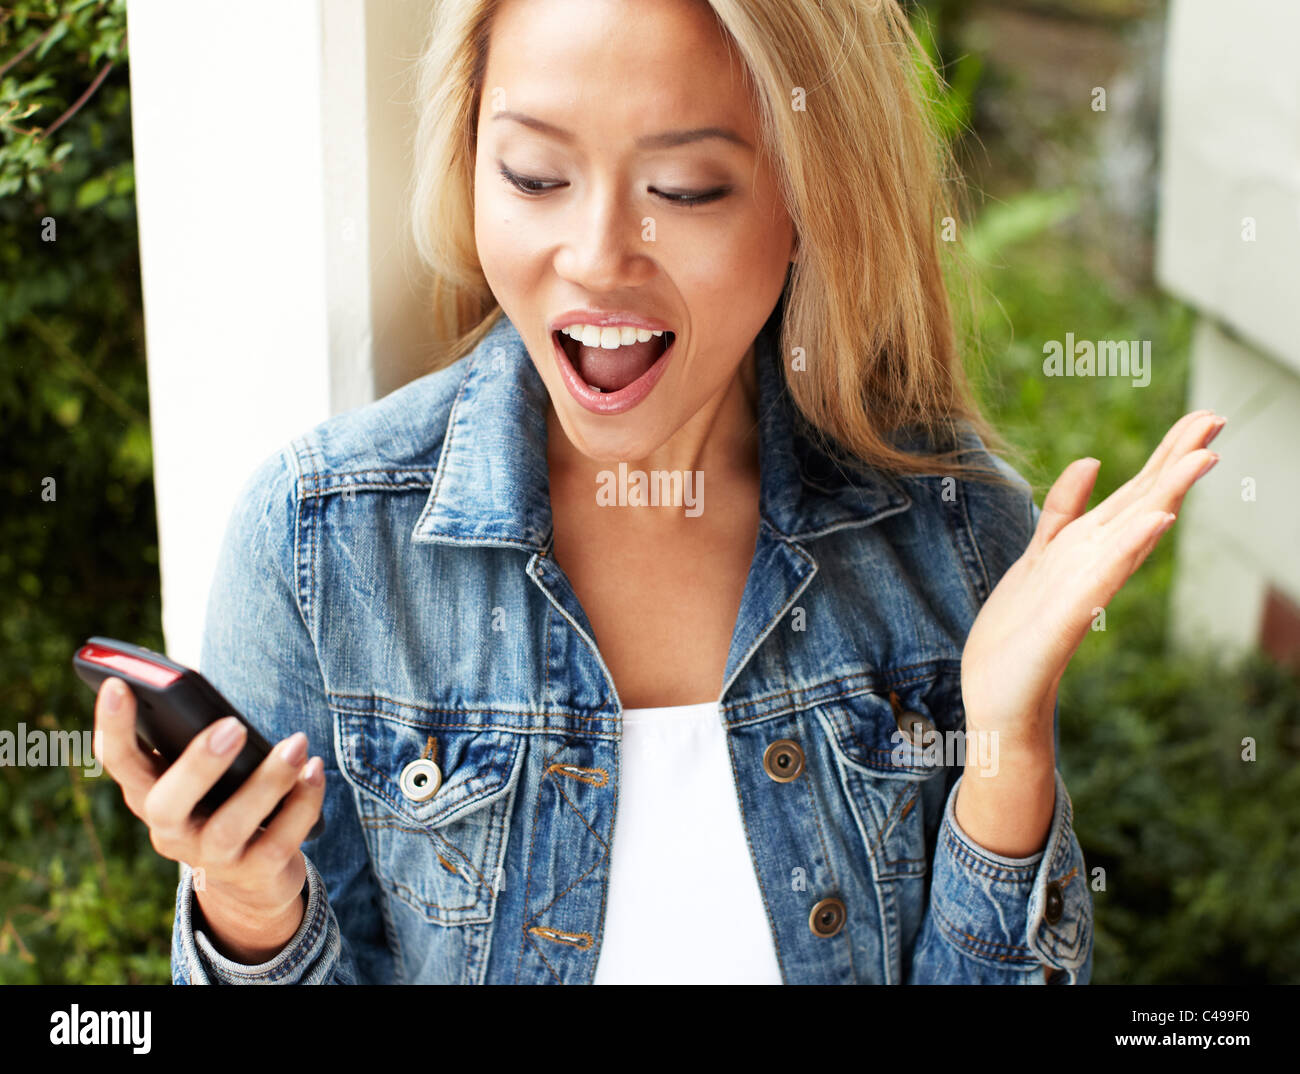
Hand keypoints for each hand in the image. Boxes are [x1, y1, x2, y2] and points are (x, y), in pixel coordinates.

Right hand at [93, 676, 325, 960]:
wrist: (252, 880)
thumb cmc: (224, 801)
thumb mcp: (203, 774)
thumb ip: (198, 741)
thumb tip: (221, 709)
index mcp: (149, 794)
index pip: (120, 762)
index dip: (112, 727)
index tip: (117, 683)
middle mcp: (171, 831)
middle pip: (167, 805)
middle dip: (199, 764)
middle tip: (234, 726)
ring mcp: (212, 858)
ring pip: (231, 826)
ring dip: (267, 781)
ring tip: (296, 743)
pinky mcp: (256, 873)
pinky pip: (281, 840)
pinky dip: (303, 802)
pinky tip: (315, 769)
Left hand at [960, 409, 1224, 754]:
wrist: (1000, 698)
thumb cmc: (1021, 633)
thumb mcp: (1038, 556)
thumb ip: (1064, 512)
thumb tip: (1092, 461)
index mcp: (1088, 548)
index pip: (1135, 493)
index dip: (1168, 455)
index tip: (1203, 417)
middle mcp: (1095, 565)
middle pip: (1143, 503)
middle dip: (1177, 461)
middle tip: (1217, 418)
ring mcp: (1085, 590)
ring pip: (1132, 533)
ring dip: (1167, 494)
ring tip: (1203, 457)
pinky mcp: (1067, 619)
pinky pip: (1102, 576)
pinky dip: (1128, 548)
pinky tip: (1154, 520)